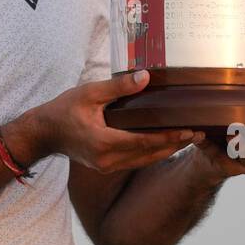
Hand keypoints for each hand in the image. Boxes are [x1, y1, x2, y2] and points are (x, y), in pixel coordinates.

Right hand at [39, 71, 196, 173]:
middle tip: (200, 134)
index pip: (145, 141)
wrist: (44, 133)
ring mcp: (108, 166)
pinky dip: (153, 152)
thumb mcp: (89, 93)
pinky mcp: (107, 166)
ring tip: (189, 139)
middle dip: (176, 145)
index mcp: (104, 142)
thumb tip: (146, 77)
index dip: (169, 137)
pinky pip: (136, 161)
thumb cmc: (64, 110)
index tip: (190, 130)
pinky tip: (165, 144)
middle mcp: (108, 160)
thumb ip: (118, 87)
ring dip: (167, 150)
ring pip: (145, 160)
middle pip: (150, 154)